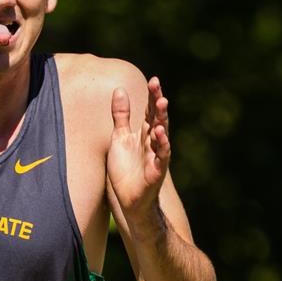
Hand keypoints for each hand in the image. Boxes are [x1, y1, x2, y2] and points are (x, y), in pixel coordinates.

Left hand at [107, 75, 170, 223]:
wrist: (129, 200)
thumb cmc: (126, 170)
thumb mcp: (119, 138)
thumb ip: (121, 116)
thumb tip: (119, 89)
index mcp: (144, 133)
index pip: (150, 110)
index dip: (152, 96)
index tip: (154, 80)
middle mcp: (153, 141)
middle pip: (157, 117)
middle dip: (157, 101)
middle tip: (157, 85)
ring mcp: (157, 155)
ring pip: (162, 133)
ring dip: (162, 118)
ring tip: (162, 102)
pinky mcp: (157, 170)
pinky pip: (162, 155)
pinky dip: (162, 144)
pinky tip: (160, 132)